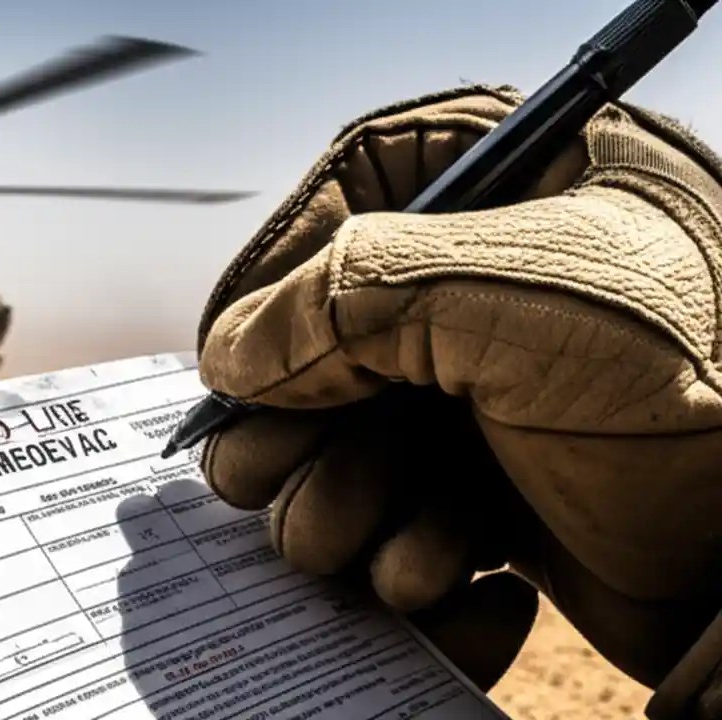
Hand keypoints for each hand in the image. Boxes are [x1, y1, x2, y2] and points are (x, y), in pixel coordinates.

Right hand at [195, 84, 721, 713]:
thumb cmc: (700, 361)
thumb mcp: (517, 292)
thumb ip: (350, 298)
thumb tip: (229, 352)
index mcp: (488, 188)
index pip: (328, 208)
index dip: (263, 291)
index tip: (235, 370)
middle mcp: (465, 289)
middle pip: (304, 349)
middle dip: (291, 432)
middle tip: (289, 472)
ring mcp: (469, 393)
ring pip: (332, 451)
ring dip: (338, 509)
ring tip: (386, 533)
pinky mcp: (482, 488)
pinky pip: (392, 520)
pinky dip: (403, 559)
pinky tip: (453, 569)